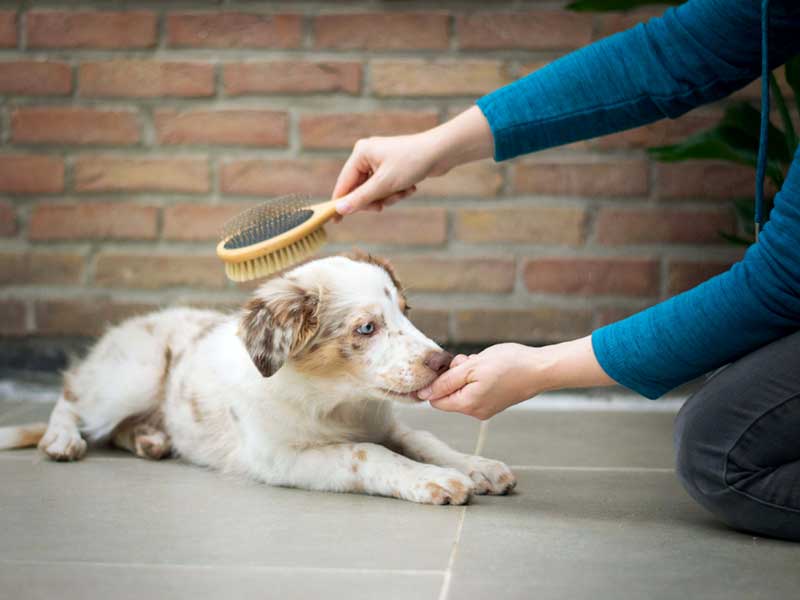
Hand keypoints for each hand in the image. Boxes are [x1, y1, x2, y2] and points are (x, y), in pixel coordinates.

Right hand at [331, 106, 493, 218]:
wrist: (441, 152)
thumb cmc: (412, 163)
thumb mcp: (384, 185)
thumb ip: (360, 199)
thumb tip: (340, 210)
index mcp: (360, 153)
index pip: (344, 183)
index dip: (340, 203)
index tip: (335, 222)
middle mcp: (367, 155)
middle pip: (360, 190)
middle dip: (375, 199)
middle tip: (383, 206)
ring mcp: (380, 161)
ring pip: (375, 192)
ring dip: (389, 197)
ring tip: (404, 191)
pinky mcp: (392, 167)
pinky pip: (387, 188)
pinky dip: (397, 192)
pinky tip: (410, 187)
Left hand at [417, 337, 614, 419]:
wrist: (541, 369)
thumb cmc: (508, 364)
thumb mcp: (471, 367)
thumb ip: (445, 381)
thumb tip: (423, 394)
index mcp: (467, 405)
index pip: (436, 400)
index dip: (437, 380)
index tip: (451, 365)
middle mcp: (475, 412)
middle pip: (449, 394)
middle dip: (454, 374)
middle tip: (469, 361)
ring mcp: (486, 409)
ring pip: (462, 389)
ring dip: (466, 373)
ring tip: (481, 362)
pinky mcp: (494, 402)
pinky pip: (475, 390)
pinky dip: (477, 377)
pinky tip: (489, 367)